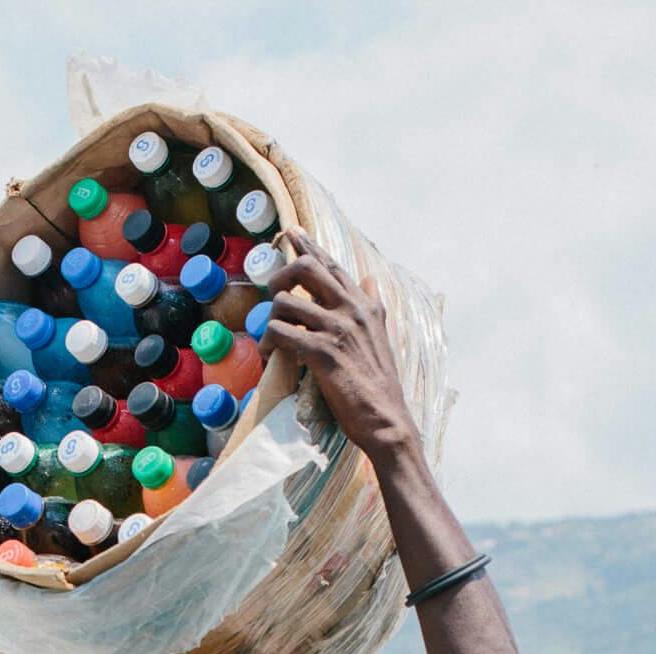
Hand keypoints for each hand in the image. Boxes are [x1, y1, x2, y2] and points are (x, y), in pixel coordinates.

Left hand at [261, 228, 417, 461]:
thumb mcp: (381, 335)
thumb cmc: (379, 383)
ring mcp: (337, 329)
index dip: (308, 246)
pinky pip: (282, 332)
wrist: (386, 419)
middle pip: (306, 268)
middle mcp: (352, 309)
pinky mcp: (323, 352)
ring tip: (271, 342)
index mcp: (365, 304)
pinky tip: (271, 357)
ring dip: (269, 321)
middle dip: (280, 277)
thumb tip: (370, 279)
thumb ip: (371, 305)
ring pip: (285, 302)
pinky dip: (270, 344)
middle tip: (271, 295)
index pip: (332, 265)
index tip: (291, 232)